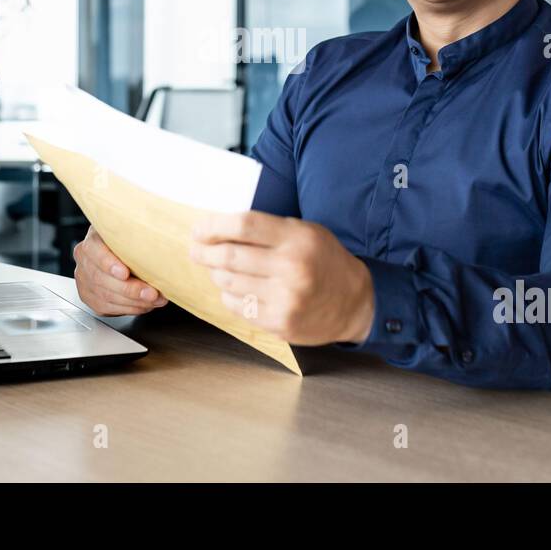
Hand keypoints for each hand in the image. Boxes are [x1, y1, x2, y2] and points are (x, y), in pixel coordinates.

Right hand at [72, 225, 168, 315]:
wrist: (120, 252)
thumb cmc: (129, 241)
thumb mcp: (133, 233)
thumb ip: (140, 237)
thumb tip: (162, 249)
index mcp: (93, 239)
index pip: (93, 250)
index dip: (108, 263)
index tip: (125, 273)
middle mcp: (84, 259)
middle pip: (101, 278)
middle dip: (129, 289)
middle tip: (152, 293)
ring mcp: (84, 279)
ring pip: (105, 296)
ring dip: (133, 301)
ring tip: (154, 300)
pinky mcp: (89, 296)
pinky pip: (106, 307)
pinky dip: (129, 308)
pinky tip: (144, 305)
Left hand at [189, 211, 373, 345]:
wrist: (354, 302)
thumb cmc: (325, 261)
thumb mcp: (305, 232)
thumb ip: (269, 228)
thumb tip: (220, 227)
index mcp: (297, 239)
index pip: (244, 225)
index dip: (213, 226)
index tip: (199, 229)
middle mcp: (291, 268)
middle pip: (230, 256)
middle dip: (204, 252)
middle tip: (196, 249)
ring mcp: (285, 299)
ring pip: (229, 283)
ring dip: (215, 273)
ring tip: (216, 268)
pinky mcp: (279, 323)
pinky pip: (238, 306)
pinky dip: (229, 295)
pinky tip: (236, 288)